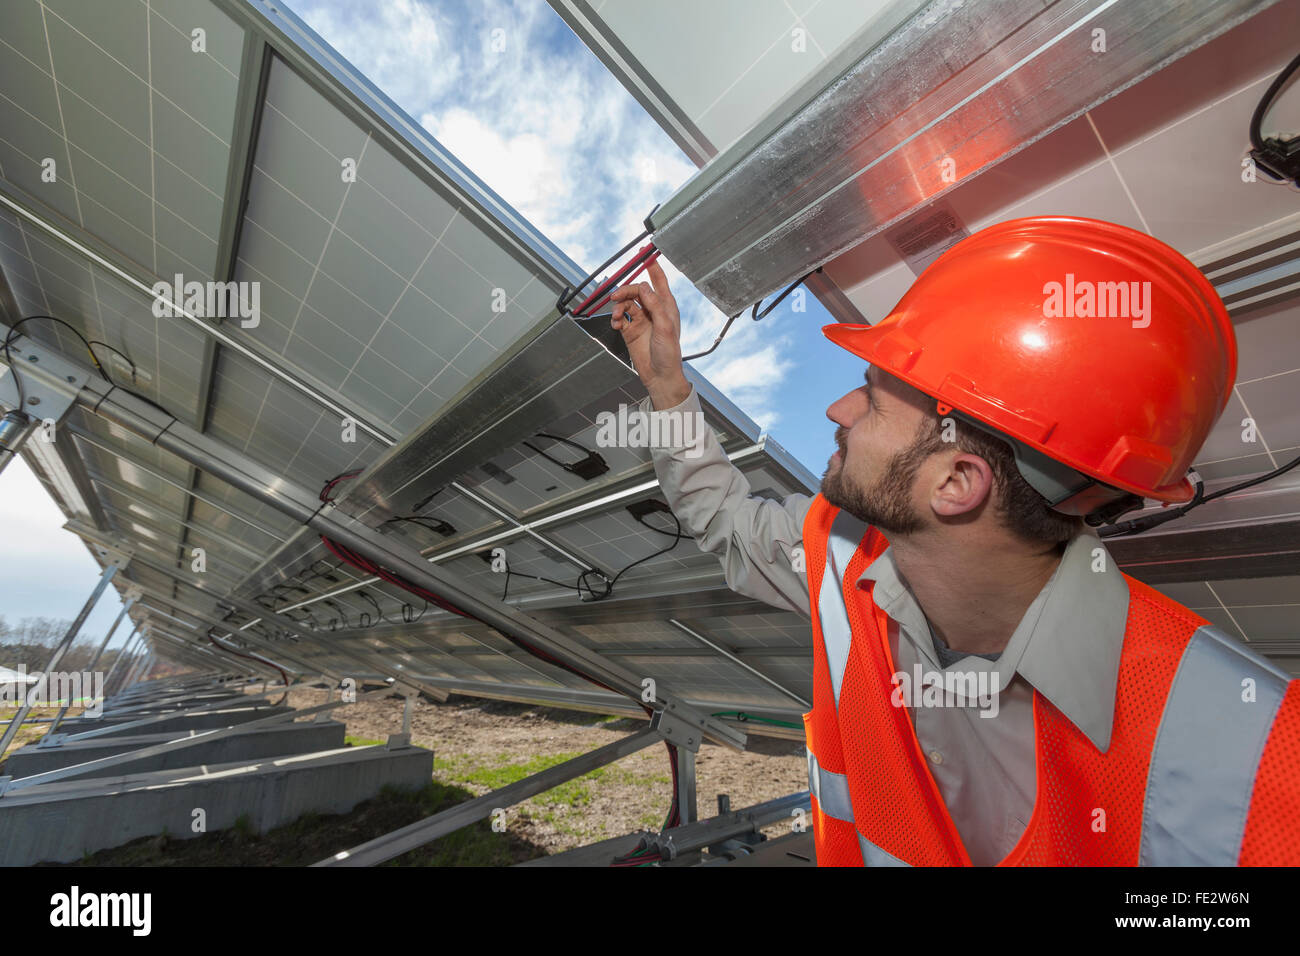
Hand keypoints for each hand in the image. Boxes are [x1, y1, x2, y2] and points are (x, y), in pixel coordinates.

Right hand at [608, 258, 690, 407]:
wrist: (659, 376)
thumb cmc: (669, 354)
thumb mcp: (665, 327)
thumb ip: (655, 305)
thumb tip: (645, 287)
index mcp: (666, 306)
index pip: (659, 281)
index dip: (652, 266)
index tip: (643, 254)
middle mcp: (653, 310)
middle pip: (636, 290)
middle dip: (625, 291)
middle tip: (616, 297)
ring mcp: (641, 320)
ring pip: (626, 302)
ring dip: (618, 306)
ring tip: (616, 316)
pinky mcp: (630, 330)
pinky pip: (619, 317)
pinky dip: (615, 318)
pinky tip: (616, 324)